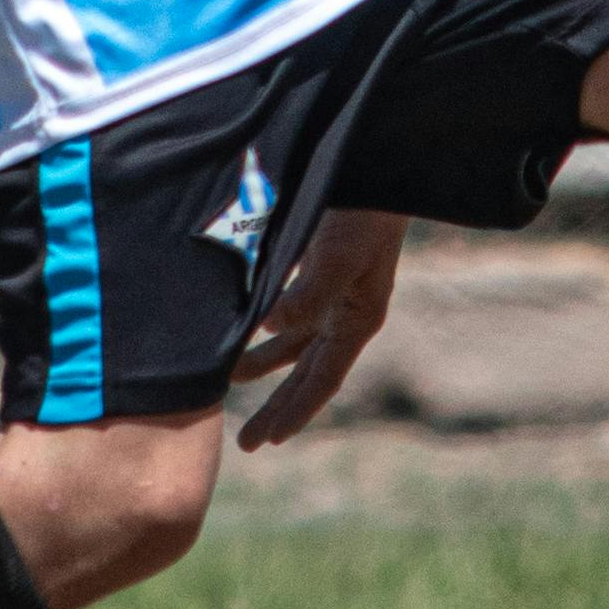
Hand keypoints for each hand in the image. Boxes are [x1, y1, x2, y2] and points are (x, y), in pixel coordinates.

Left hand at [229, 205, 407, 450]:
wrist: (378, 165)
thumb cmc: (364, 210)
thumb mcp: (340, 255)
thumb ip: (308, 294)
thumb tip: (271, 328)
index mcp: (357, 319)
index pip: (322, 379)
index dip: (295, 410)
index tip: (269, 441)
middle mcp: (347, 312)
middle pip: (307, 371)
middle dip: (279, 404)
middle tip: (250, 443)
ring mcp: (336, 291)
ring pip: (295, 341)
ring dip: (265, 363)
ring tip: (230, 379)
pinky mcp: (322, 267)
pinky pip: (291, 309)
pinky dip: (267, 325)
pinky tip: (246, 325)